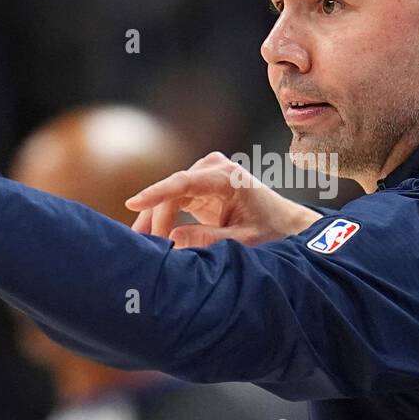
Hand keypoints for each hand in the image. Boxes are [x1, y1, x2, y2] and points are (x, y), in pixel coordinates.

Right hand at [126, 151, 321, 248]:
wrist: (285, 224)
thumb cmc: (271, 231)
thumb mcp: (244, 241)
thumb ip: (209, 240)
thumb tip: (173, 238)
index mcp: (228, 177)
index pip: (184, 182)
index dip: (157, 193)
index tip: (133, 203)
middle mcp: (213, 170)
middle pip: (173, 192)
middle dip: (157, 219)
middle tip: (150, 249)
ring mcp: (204, 176)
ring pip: (169, 197)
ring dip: (156, 220)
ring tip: (145, 246)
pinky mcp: (199, 187)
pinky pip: (173, 201)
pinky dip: (163, 219)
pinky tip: (153, 238)